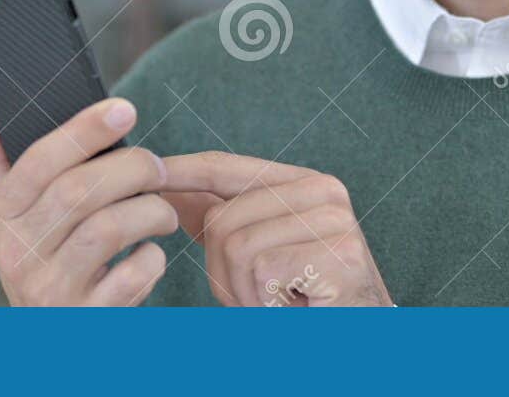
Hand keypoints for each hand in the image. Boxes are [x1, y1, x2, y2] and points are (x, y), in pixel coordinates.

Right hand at [0, 90, 178, 305]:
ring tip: (163, 211)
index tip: (125, 107)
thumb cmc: (42, 257)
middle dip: (132, 169)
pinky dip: (152, 260)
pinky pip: (130, 277)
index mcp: (1, 215)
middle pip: (78, 191)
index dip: (83, 130)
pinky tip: (152, 254)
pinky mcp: (83, 319)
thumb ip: (1, 155)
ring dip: (150, 211)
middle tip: (159, 168)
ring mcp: (48, 290)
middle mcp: (16, 252)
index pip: (37, 161)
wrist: (48, 338)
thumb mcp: (14, 213)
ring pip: (107, 230)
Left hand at [160, 151, 391, 306]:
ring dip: (245, 293)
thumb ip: (222, 220)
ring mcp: (335, 220)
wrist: (360, 341)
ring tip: (280, 302)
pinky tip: (293, 307)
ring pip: (237, 247)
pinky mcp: (338, 252)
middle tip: (261, 295)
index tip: (149, 175)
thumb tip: (168, 190)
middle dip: (223, 272)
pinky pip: (262, 270)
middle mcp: (324, 191)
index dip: (183, 172)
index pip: (228, 168)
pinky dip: (265, 302)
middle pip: (222, 218)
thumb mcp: (256, 255)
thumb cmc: (305, 303)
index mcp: (304, 183)